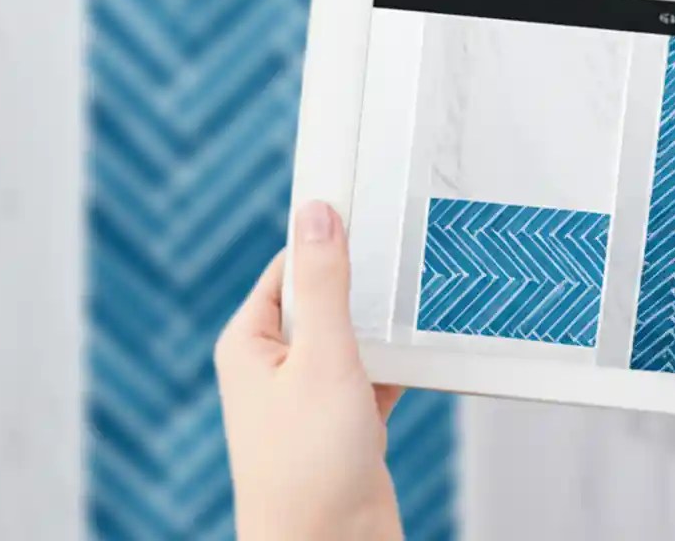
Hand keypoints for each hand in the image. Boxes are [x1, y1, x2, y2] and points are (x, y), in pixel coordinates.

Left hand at [214, 200, 403, 540]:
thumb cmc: (306, 468)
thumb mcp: (322, 359)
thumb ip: (326, 286)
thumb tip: (317, 215)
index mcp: (250, 344)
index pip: (289, 268)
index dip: (326, 240)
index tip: (364, 207)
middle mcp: (276, 368)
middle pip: (325, 301)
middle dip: (362, 287)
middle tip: (402, 255)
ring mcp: (311, 398)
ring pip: (353, 340)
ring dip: (383, 330)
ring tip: (417, 305)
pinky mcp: (345, 425)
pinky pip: (375, 377)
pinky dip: (398, 367)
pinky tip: (423, 355)